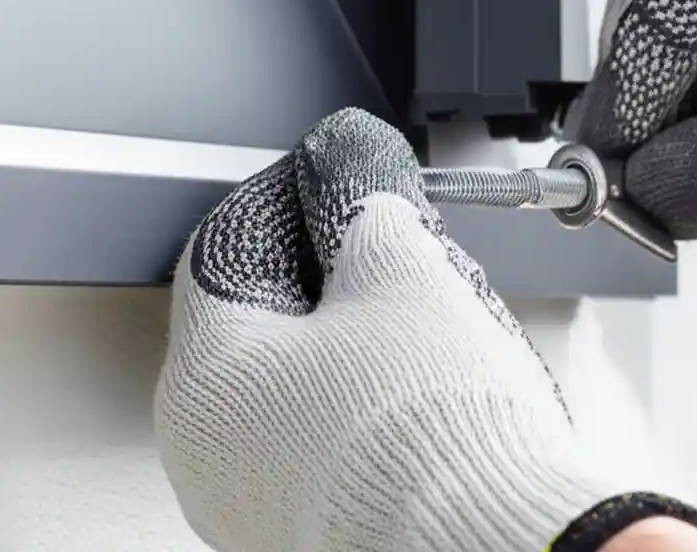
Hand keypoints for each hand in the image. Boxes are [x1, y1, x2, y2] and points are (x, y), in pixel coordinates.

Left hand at [154, 109, 696, 550]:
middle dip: (329, 283)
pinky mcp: (306, 535)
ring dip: (350, 353)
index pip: (221, 252)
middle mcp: (206, 454)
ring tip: (421, 341)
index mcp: (204, 378)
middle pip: (259, 326)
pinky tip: (420, 404)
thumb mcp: (403, 275)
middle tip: (394, 262)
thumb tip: (355, 180)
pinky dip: (361, 414)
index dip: (288, 204)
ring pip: (294, 391)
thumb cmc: (435, 432)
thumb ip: (365, 211)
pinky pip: (322, 448)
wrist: (492, 543)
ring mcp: (252, 506)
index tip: (335, 188)